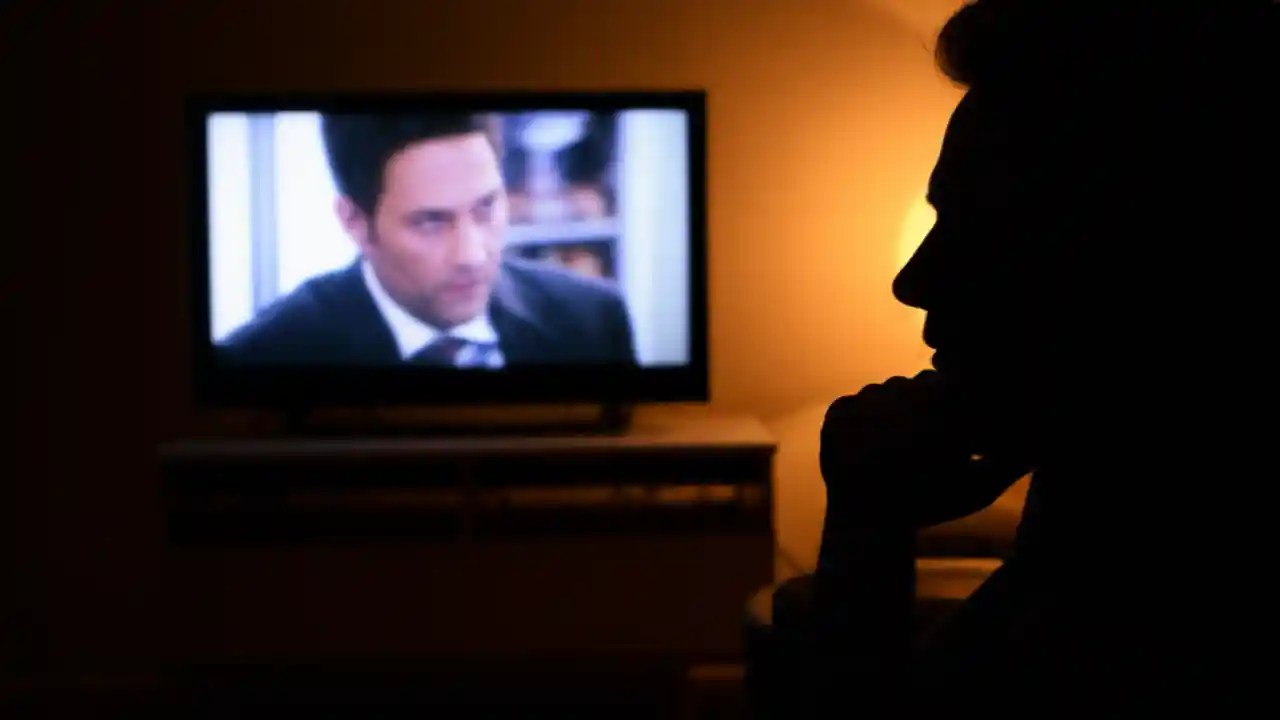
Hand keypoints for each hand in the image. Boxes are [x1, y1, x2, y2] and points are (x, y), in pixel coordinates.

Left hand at [819, 370, 1032, 527]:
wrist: (868, 524)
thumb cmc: (932, 504)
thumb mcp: (978, 486)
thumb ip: (1012, 459)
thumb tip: (1044, 440)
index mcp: (941, 403)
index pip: (956, 388)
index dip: (956, 412)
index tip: (951, 438)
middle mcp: (903, 392)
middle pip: (921, 386)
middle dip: (924, 409)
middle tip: (920, 447)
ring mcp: (866, 398)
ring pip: (888, 392)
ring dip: (894, 413)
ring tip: (894, 451)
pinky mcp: (839, 409)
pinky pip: (857, 404)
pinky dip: (864, 423)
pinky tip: (871, 451)